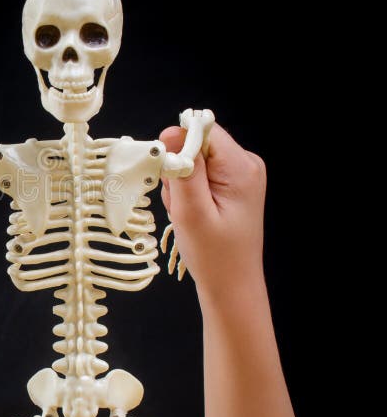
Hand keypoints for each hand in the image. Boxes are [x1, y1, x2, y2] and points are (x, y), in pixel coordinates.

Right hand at [159, 123, 265, 298]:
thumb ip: (184, 170)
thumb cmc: (214, 255)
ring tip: (187, 214)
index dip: (178, 147)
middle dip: (178, 172)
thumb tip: (172, 133)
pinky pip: (198, 174)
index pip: (203, 131)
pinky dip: (186, 192)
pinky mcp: (230, 184)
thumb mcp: (192, 212)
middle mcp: (245, 164)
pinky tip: (192, 214)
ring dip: (180, 185)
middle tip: (182, 206)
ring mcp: (239, 174)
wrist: (231, 285)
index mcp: (242, 167)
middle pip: (196, 145)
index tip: (170, 178)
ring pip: (192, 161)